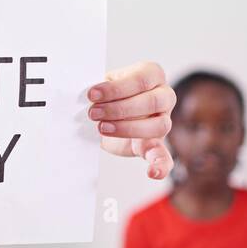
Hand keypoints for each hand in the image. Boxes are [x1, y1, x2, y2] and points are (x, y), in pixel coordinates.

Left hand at [87, 62, 175, 179]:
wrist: (103, 114)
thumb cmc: (103, 95)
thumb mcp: (100, 86)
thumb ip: (97, 88)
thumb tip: (81, 93)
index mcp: (151, 74)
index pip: (142, 79)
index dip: (116, 88)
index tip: (91, 94)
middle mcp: (163, 95)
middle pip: (152, 101)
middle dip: (119, 108)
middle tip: (93, 113)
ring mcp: (163, 120)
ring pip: (158, 126)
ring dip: (128, 129)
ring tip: (102, 128)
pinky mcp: (156, 144)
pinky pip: (165, 156)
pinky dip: (160, 166)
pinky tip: (152, 173)